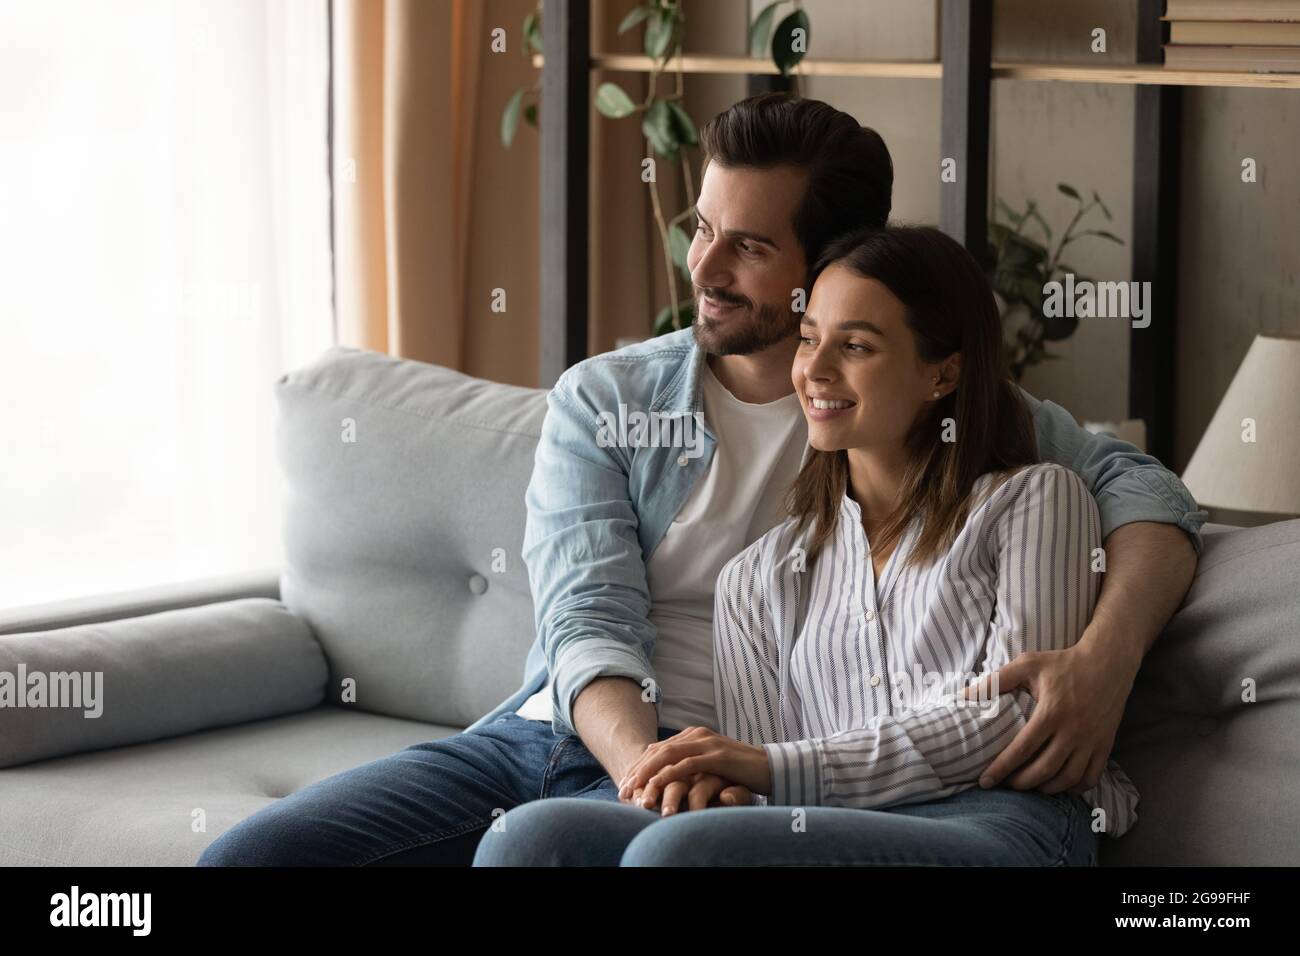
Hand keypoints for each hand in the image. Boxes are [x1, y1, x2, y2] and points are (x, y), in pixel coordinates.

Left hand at [616, 727, 769, 813]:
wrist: (769, 767)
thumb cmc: (738, 769)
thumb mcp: (709, 762)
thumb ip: (688, 760)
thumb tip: (663, 765)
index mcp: (693, 734)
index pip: (658, 748)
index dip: (639, 766)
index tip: (624, 783)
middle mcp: (697, 735)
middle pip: (659, 750)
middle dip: (637, 770)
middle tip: (622, 789)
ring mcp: (707, 744)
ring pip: (668, 755)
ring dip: (648, 773)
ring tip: (634, 788)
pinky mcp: (717, 756)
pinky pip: (687, 764)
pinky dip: (670, 774)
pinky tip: (657, 785)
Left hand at [963, 641, 1134, 794]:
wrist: (1108, 662)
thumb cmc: (1062, 662)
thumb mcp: (1027, 664)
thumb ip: (995, 681)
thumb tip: (963, 694)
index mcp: (1051, 712)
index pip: (1022, 749)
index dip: (1001, 768)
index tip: (985, 781)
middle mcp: (1073, 731)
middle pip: (1044, 770)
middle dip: (1021, 783)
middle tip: (1006, 785)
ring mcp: (1091, 741)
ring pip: (1068, 779)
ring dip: (1046, 789)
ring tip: (1029, 786)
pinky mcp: (1105, 746)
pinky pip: (1090, 778)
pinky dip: (1073, 788)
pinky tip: (1058, 785)